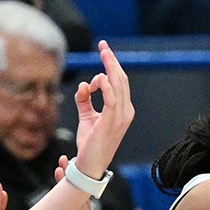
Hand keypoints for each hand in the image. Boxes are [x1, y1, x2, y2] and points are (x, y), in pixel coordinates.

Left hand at [53, 158, 100, 209]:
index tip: (65, 164)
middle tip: (65, 158)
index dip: (72, 181)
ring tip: (60, 170)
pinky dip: (69, 208)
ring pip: (77, 205)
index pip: (78, 199)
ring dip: (68, 187)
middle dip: (72, 177)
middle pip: (79, 197)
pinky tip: (63, 197)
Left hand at [72, 41, 133, 177]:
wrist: (89, 164)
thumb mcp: (86, 117)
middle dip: (112, 61)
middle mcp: (126, 112)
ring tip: (103, 52)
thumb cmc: (90, 143)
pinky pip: (112, 100)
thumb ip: (84, 100)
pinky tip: (100, 77)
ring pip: (119, 86)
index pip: (120, 82)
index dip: (112, 65)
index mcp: (123, 110)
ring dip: (110, 67)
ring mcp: (121, 117)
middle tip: (103, 45)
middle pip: (121, 80)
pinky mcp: (112, 122)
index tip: (103, 51)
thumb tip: (83, 85)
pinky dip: (107, 87)